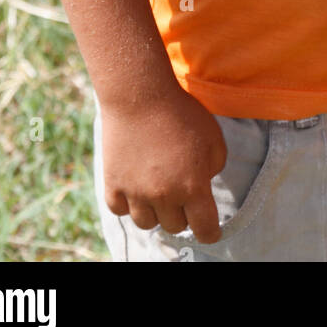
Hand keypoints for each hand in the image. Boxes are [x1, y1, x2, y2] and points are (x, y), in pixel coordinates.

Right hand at [100, 85, 228, 243]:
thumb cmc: (182, 113)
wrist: (140, 95)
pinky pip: (120, 210)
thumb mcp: (213, 138)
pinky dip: (128, 203)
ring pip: (147, 223)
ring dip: (155, 211)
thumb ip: (213, 168)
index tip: (209, 230)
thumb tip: (201, 185)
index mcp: (193, 187)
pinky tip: (134, 187)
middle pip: (175, 227)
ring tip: (157, 190)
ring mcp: (135, 193)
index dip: (210, 232)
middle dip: (182, 214)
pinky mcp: (113, 185)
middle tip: (181, 193)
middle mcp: (164, 196)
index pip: (205, 229)